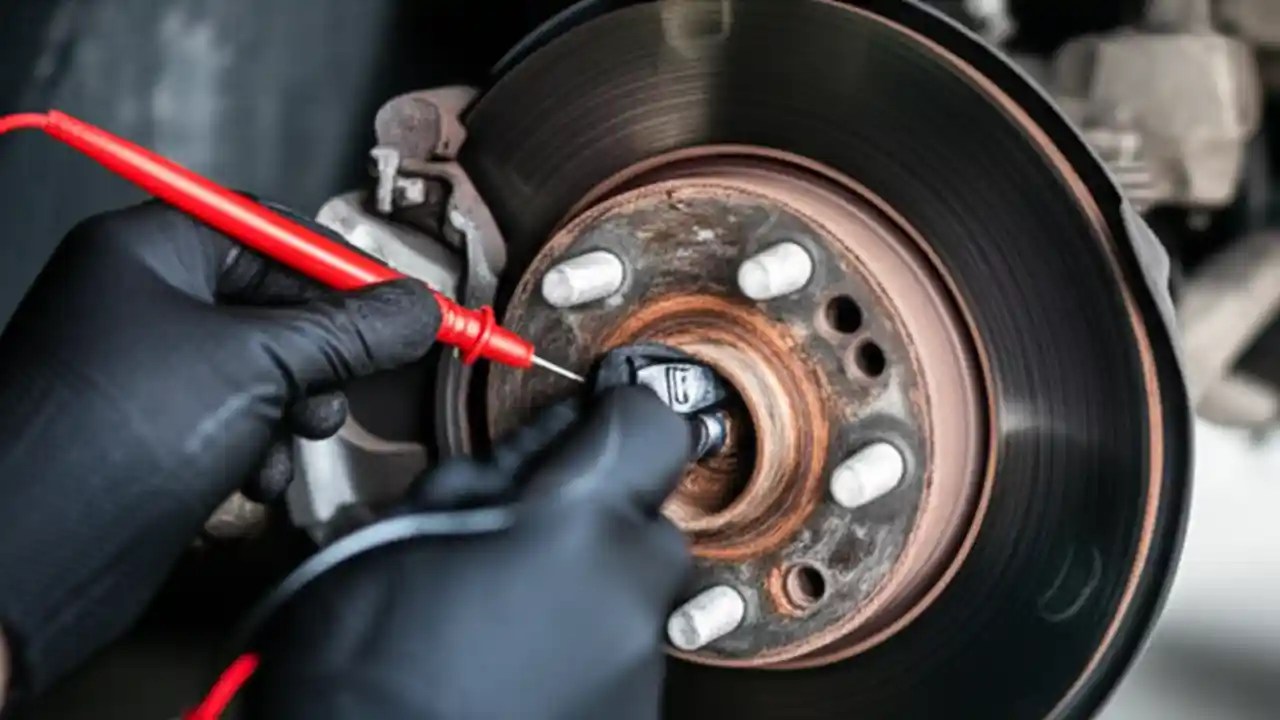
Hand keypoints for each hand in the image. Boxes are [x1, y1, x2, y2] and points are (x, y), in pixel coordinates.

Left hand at [0, 201, 437, 698]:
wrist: (28, 559)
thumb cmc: (112, 438)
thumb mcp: (260, 365)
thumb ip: (349, 333)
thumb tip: (414, 309)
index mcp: (148, 250)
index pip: (269, 229)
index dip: (338, 266)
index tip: (395, 301)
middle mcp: (141, 299)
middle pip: (270, 302)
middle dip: (321, 350)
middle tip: (351, 376)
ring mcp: (143, 369)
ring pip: (259, 367)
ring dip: (296, 404)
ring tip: (300, 432)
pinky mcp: (151, 430)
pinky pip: (232, 417)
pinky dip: (260, 445)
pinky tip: (258, 476)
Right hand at [245, 386, 692, 719]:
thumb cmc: (359, 672)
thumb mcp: (406, 530)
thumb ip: (501, 470)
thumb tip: (556, 433)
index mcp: (577, 532)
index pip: (652, 429)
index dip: (619, 418)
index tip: (598, 422)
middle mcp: (628, 602)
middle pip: (646, 523)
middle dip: (597, 520)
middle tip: (521, 540)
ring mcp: (638, 671)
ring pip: (635, 593)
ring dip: (588, 587)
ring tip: (507, 613)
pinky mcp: (635, 715)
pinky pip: (625, 652)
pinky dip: (585, 644)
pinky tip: (520, 659)